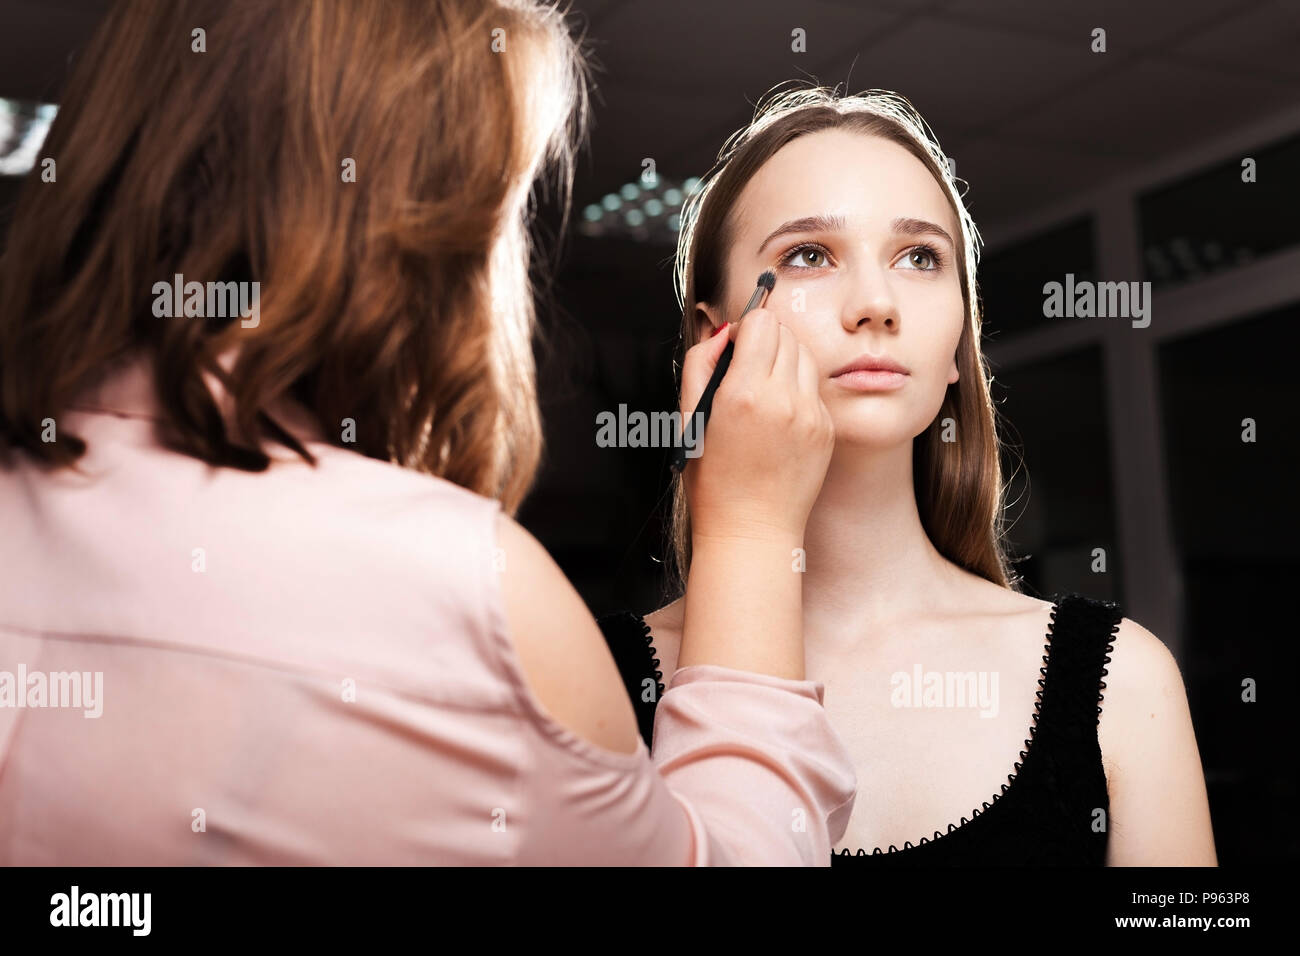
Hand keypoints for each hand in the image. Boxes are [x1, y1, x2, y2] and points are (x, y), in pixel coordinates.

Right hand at [679, 311, 833, 544]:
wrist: (751, 532)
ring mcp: (811, 415)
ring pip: (804, 355)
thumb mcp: (688, 419)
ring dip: (784, 361)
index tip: (734, 348)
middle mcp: (783, 399)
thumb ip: (700, 365)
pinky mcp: (826, 429)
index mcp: (743, 394)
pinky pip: (814, 389)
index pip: (761, 321)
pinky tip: (779, 418)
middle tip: (746, 370)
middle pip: (786, 332)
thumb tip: (722, 334)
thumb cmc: (713, 482)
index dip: (744, 328)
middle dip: (764, 342)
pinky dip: (797, 391)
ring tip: (764, 392)